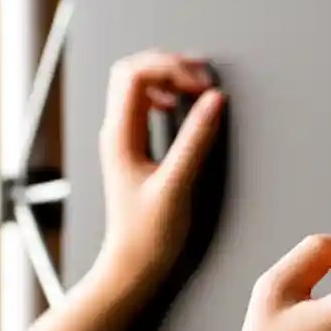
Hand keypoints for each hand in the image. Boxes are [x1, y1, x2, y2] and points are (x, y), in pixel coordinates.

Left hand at [93, 50, 224, 288]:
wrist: (130, 266)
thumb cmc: (149, 235)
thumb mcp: (177, 186)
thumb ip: (196, 140)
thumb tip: (214, 99)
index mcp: (120, 136)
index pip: (136, 74)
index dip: (172, 69)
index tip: (204, 86)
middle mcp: (116, 131)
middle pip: (131, 70)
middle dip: (169, 64)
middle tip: (204, 77)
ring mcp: (121, 138)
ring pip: (135, 84)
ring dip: (167, 76)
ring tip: (198, 86)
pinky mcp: (132, 147)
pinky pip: (142, 103)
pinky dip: (164, 93)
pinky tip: (181, 104)